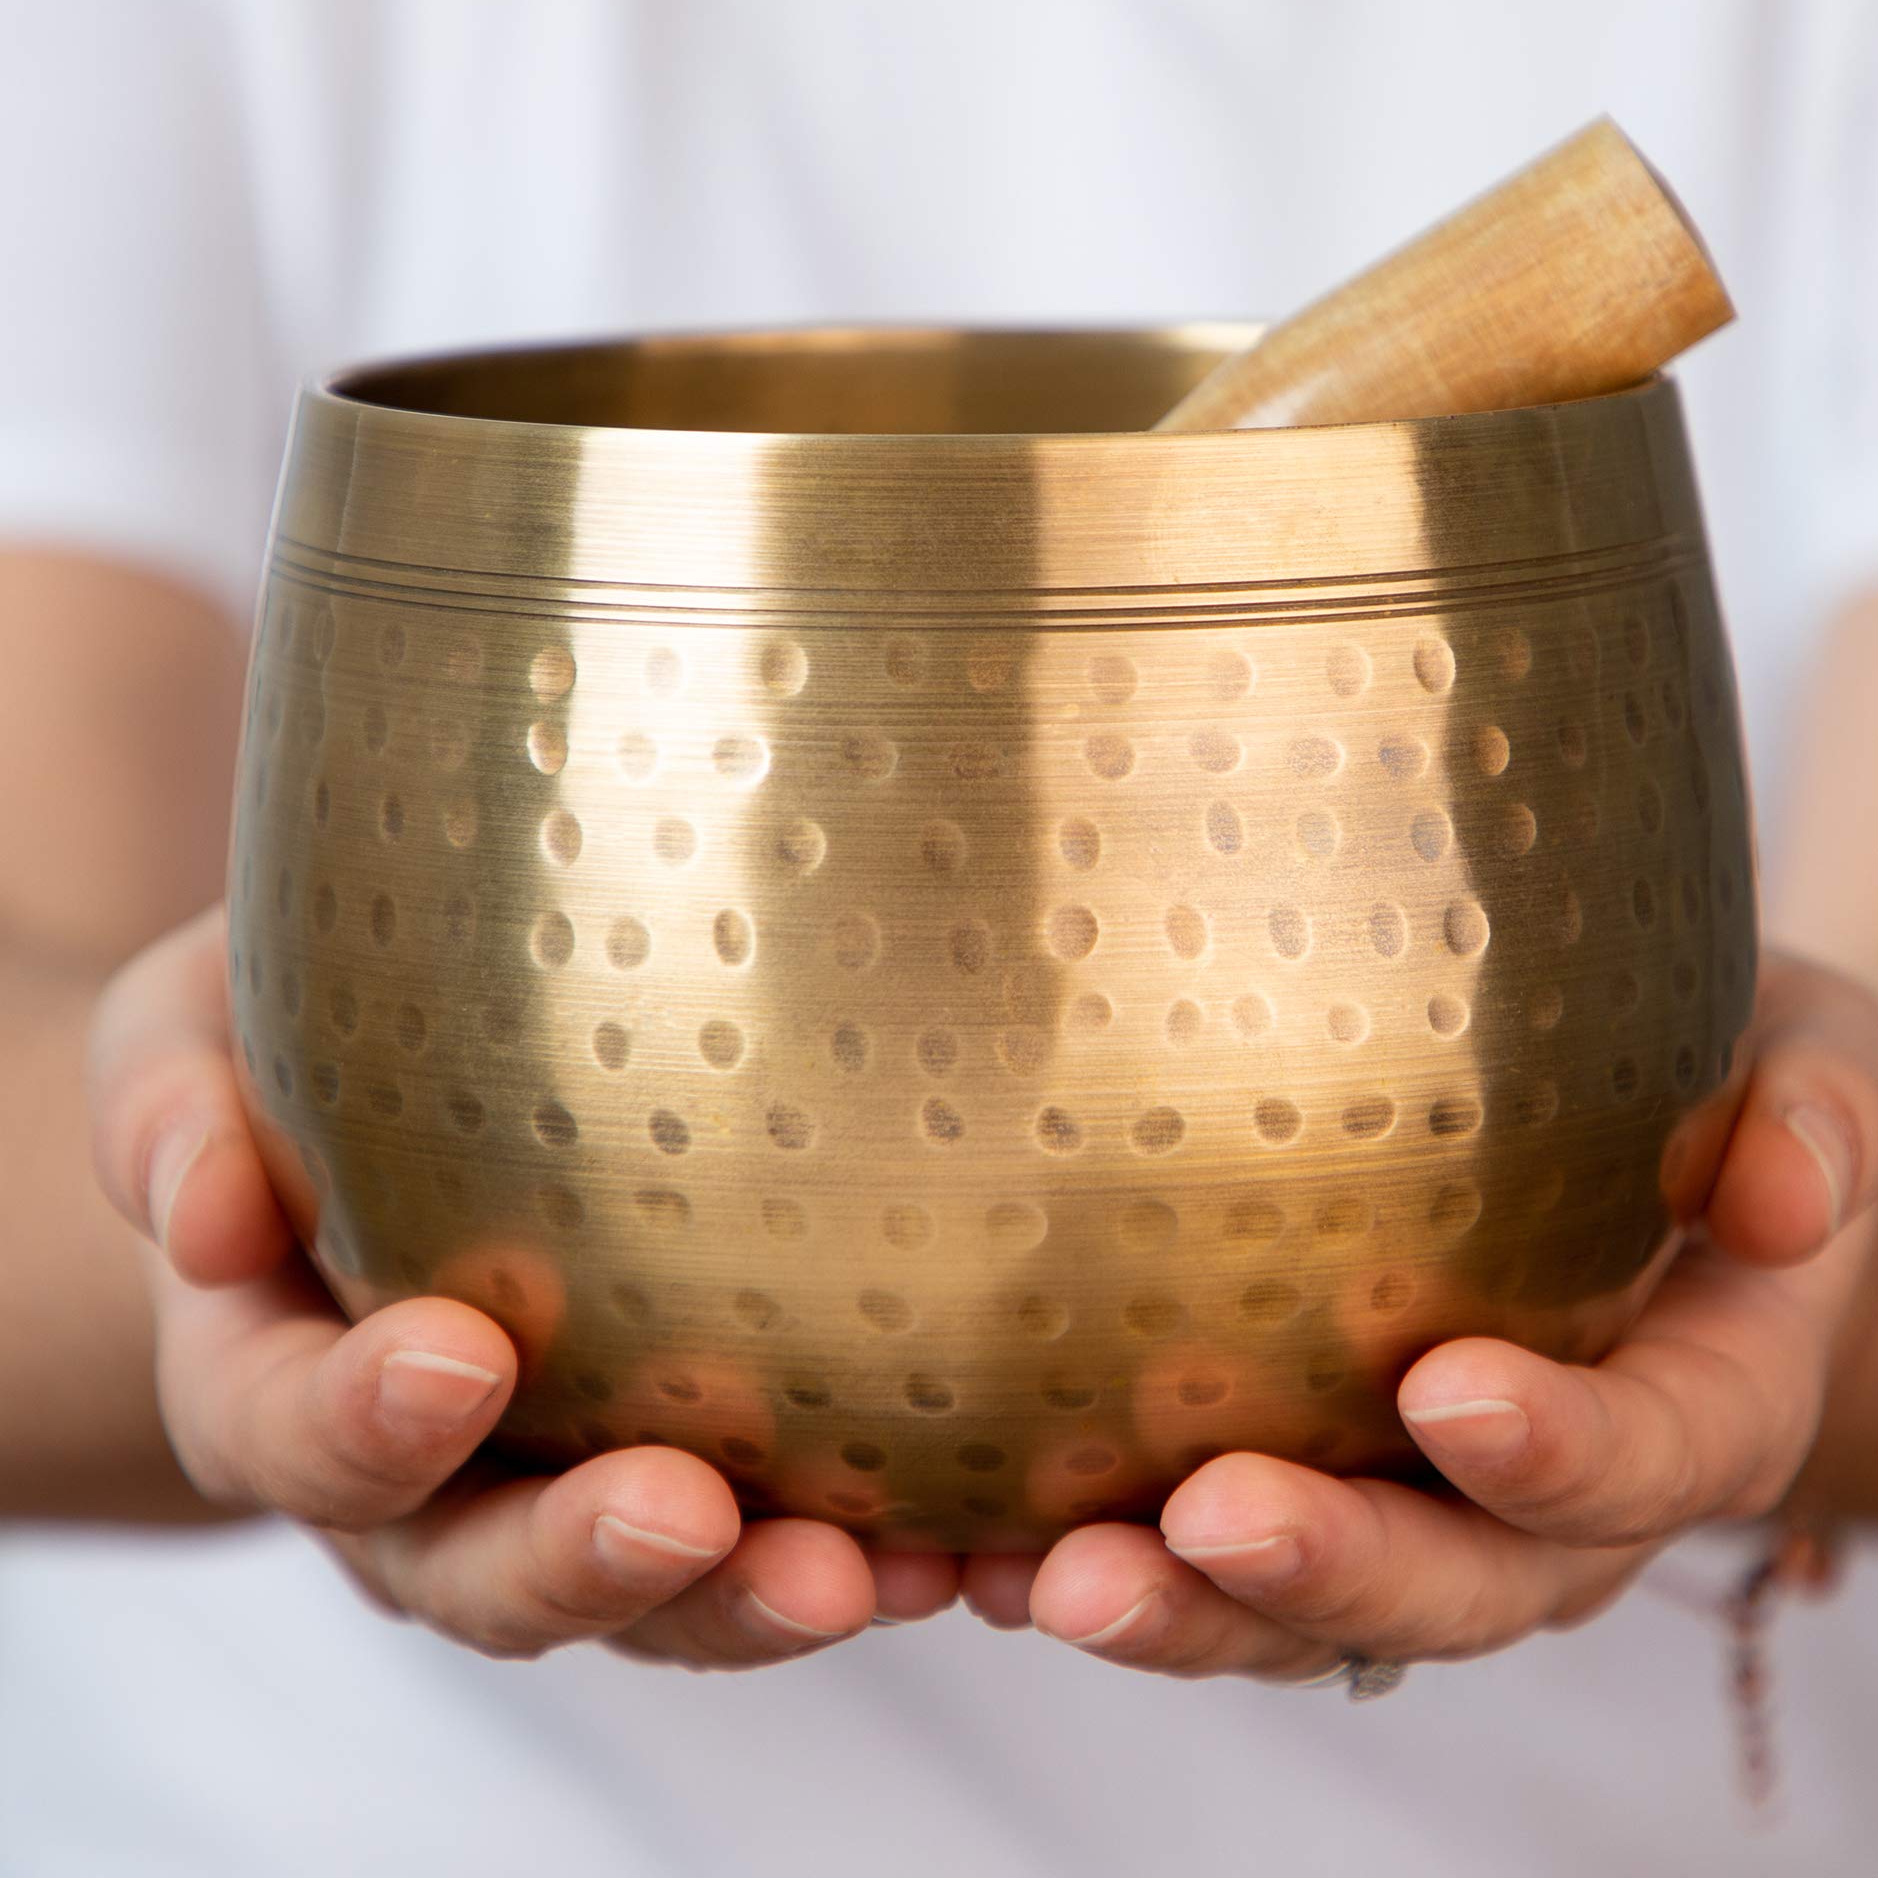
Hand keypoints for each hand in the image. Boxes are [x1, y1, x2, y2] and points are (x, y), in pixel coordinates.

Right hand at [89, 908, 958, 1664]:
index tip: (462, 1355)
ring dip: (742, 1596)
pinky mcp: (692, 1468)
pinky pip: (760, 1540)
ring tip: (861, 1573)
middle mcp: (417, 1478)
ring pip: (644, 1597)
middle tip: (681, 1518)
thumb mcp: (192, 1033)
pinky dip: (852, 1551)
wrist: (379, 1103)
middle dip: (579, 1561)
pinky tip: (948, 1537)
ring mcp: (557, 1488)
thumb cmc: (282, 1051)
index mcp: (278, 1376)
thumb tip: (209, 1210)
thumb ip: (175, 1103)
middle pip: (478, 1573)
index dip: (363, 1423)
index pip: (293, 1429)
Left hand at [962, 952, 1877, 1680]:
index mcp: (1698, 1403)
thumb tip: (1786, 1194)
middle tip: (1206, 1524)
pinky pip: (1210, 1555)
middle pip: (1454, 1583)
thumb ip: (1818, 1112)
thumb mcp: (1810, 1061)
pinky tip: (979, 1548)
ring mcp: (1420, 1505)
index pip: (1647, 1458)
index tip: (1449, 1392)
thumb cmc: (1728, 1093)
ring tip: (1045, 1579)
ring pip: (1311, 1611)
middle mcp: (1552, 1497)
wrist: (1661, 1150)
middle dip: (1331, 1568)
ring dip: (1183, 1608)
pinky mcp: (1312, 1475)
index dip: (1558, 1451)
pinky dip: (1102, 1560)